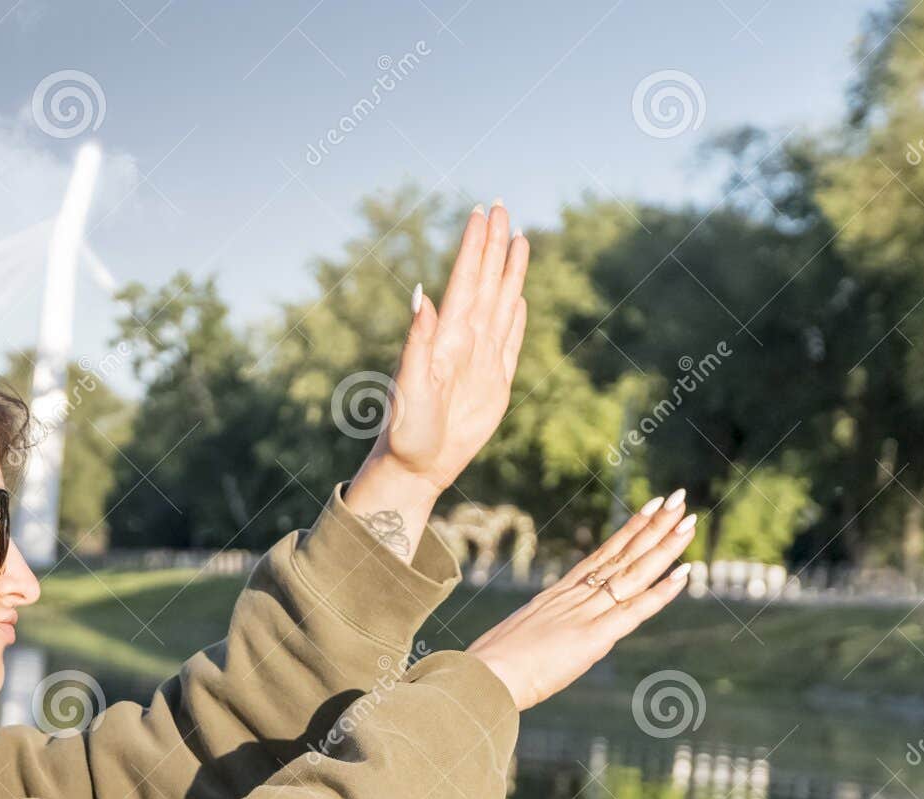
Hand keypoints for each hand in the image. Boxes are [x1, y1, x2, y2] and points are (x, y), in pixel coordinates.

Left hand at [365, 201, 529, 496]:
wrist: (417, 467)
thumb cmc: (405, 430)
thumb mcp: (410, 385)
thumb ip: (417, 340)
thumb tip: (423, 295)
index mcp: (446, 338)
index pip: (464, 281)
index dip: (473, 247)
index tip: (480, 212)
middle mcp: (465, 342)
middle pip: (485, 282)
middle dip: (493, 245)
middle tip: (501, 205)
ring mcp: (482, 360)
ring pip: (501, 304)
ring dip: (509, 272)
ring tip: (518, 239)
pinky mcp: (495, 383)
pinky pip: (509, 342)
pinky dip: (515, 318)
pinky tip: (517, 297)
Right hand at [466, 492, 695, 710]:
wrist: (483, 675)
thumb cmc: (491, 667)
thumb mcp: (517, 641)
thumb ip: (538, 634)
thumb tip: (542, 641)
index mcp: (556, 595)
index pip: (601, 556)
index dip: (627, 531)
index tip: (649, 508)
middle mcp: (573, 597)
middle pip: (621, 555)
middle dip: (652, 526)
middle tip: (678, 498)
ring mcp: (584, 613)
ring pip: (632, 574)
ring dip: (663, 546)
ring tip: (687, 521)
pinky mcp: (593, 637)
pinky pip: (634, 610)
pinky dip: (661, 592)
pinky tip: (685, 573)